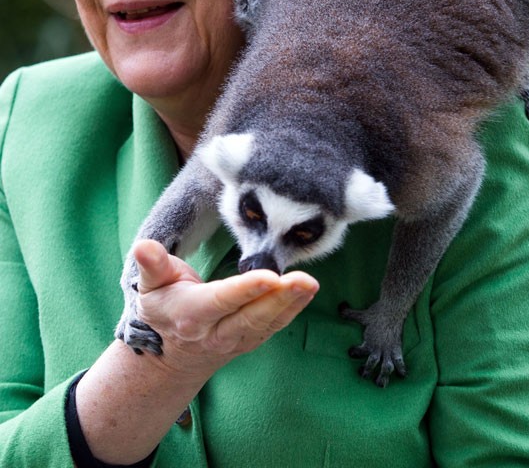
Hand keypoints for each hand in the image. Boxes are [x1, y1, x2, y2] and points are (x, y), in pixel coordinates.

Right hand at [132, 239, 317, 377]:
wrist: (171, 355)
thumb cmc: (162, 308)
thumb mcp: (150, 286)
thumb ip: (152, 265)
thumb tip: (144, 245)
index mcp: (191, 315)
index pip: (222, 300)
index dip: (246, 289)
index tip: (270, 275)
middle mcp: (216, 332)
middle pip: (252, 316)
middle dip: (280, 298)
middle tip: (305, 280)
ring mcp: (236, 339)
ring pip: (267, 323)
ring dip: (292, 303)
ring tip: (311, 284)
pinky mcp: (251, 339)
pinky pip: (274, 326)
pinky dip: (293, 310)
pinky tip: (307, 292)